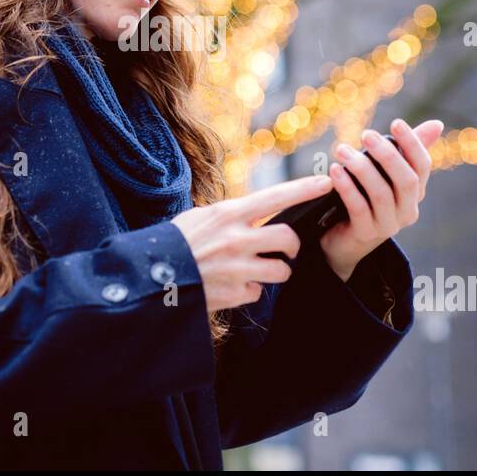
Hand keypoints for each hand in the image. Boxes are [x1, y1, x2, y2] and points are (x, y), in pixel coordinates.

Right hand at [172, 174, 333, 316]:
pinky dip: (249, 290)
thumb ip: (231, 217)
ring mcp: (237, 268)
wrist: (150, 276)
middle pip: (287, 238)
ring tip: (257, 270)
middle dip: (292, 246)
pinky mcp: (233, 293)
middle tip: (287, 249)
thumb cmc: (175, 242)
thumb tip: (255, 215)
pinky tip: (232, 286)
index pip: (276, 197)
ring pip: (280, 270)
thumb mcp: (201, 218)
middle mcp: (236, 239)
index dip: (304, 189)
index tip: (326, 182)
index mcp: (228, 214)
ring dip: (275, 271)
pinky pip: (257, 292)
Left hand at [318, 118, 444, 281]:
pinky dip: (347, 187)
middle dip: (387, 155)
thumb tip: (437, 124)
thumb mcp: (385, 173)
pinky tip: (334, 171)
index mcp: (415, 193)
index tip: (396, 123)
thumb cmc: (366, 198)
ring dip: (361, 168)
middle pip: (406, 180)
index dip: (413, 144)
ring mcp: (389, 225)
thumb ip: (406, 150)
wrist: (344, 240)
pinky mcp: (366, 234)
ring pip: (382, 193)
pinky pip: (359, 208)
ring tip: (342, 150)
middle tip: (366, 134)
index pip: (423, 166)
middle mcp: (408, 210)